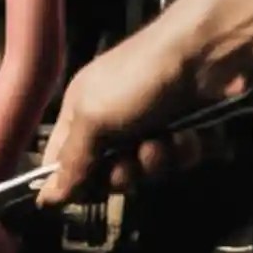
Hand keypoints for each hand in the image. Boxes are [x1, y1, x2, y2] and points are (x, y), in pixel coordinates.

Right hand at [35, 26, 239, 205]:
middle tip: (130, 160)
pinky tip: (192, 133)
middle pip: (108, 174)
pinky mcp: (187, 133)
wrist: (206, 54)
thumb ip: (71, 161)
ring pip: (148, 171)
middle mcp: (112, 123)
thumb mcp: (94, 117)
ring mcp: (151, 128)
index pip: (62, 161)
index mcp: (81, 114)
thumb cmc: (138, 79)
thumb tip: (47, 198)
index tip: (84, 195)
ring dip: (159, 160)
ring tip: (166, 138)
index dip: (70, 182)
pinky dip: (188, 151)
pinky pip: (182, 162)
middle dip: (123, 173)